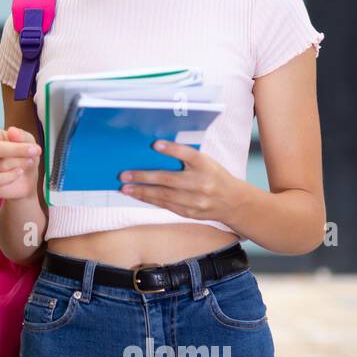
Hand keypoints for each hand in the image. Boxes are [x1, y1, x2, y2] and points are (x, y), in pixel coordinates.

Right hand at [0, 120, 41, 200]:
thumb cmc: (25, 158)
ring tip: (27, 163)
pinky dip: (12, 176)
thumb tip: (12, 131)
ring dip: (18, 163)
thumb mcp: (30, 142)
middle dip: (17, 150)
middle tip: (33, 151)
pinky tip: (18, 173)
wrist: (27, 182)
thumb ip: (22, 135)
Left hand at [119, 140, 248, 221]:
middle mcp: (201, 182)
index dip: (172, 149)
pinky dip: (149, 200)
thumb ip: (186, 158)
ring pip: (164, 195)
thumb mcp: (206, 162)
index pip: (189, 155)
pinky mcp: (190, 212)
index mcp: (206, 165)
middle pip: (169, 179)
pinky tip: (137, 195)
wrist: (233, 202)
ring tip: (125, 188)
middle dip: (144, 177)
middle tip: (124, 175)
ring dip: (142, 192)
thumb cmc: (214, 176)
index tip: (155, 144)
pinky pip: (166, 205)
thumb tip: (155, 151)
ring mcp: (196, 200)